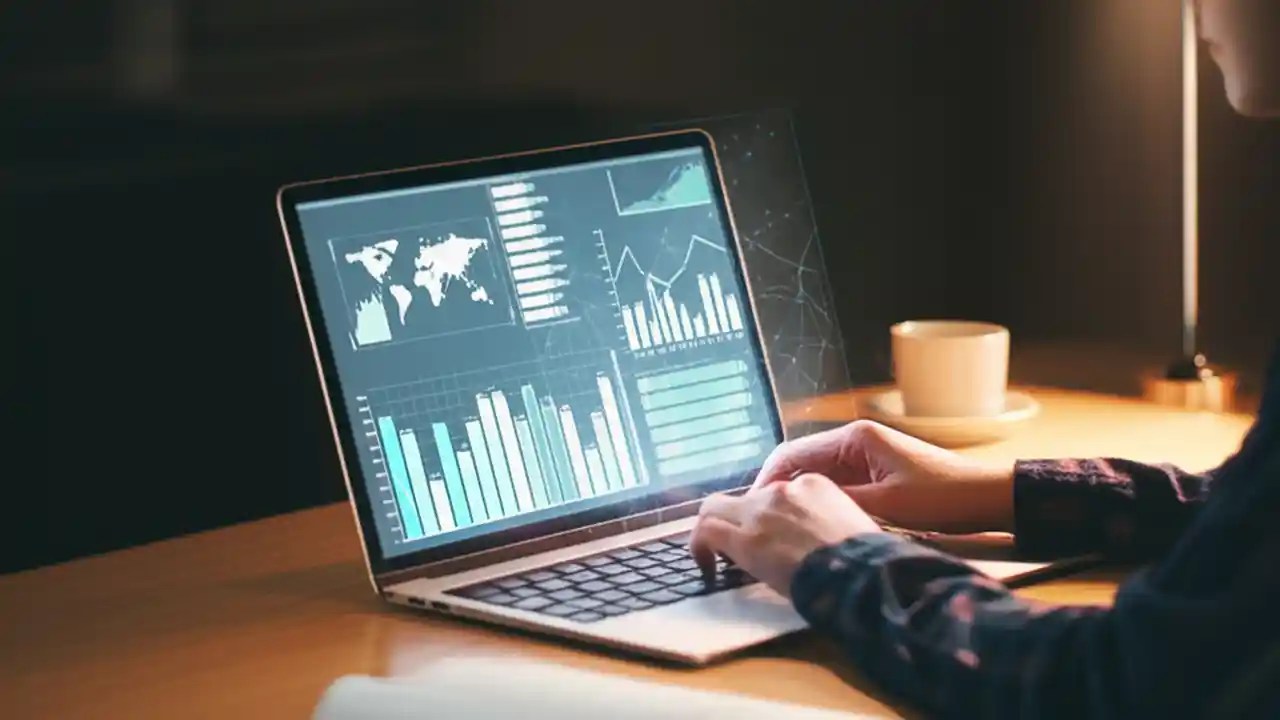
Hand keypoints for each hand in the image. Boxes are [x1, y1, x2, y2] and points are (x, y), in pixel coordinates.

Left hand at [688, 473, 880, 597]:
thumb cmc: (866, 563)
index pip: (776, 493)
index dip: (766, 516)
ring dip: (713, 531)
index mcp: (815, 484)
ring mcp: (761, 509)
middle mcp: (784, 489)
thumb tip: (816, 543)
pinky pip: (706, 531)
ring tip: (713, 556)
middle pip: (744, 496)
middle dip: (735, 519)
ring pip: (715, 507)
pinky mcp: (744, 536)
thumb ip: (827, 523)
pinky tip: (706, 568)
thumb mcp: (851, 528)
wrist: (860, 575)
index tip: (769, 537)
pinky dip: (699, 547)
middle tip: (733, 545)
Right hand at [751, 419, 1015, 534]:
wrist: (987, 498)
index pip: (791, 453)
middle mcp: (854, 441)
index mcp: (853, 439)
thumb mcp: (886, 506)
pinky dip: (820, 503)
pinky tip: (812, 526)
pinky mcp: (874, 473)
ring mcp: (864, 456)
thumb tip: (795, 511)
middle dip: (777, 492)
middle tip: (759, 523)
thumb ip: (839, 503)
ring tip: (779, 528)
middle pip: (799, 463)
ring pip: (815, 477)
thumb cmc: (941, 498)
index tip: (750, 509)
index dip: (765, 481)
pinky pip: (835, 486)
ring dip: (798, 499)